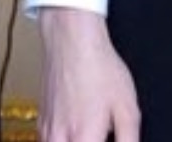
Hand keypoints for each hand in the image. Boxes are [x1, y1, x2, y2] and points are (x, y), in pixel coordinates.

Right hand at [37, 7, 140, 140]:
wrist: (72, 40)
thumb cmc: (99, 68)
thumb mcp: (128, 109)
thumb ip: (129, 140)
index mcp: (84, 137)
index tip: (111, 140)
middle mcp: (61, 136)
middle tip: (101, 137)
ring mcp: (48, 127)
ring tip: (91, 135)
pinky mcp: (42, 117)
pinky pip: (49, 141)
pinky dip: (63, 140)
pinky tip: (76, 131)